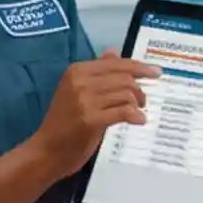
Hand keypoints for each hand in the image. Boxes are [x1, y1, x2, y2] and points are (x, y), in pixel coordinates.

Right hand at [29, 50, 160, 177]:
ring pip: (125, 94)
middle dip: (139, 89)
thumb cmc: (63, 122)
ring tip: (138, 112)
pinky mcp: (90, 120)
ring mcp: (84, 100)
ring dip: (137, 103)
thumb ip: (97, 72)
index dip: (139, 67)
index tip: (156, 72)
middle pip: (124, 78)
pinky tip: (138, 121)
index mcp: (77, 70)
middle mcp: (80, 81)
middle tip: (143, 101)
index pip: (115, 64)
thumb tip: (113, 52)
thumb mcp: (76, 90)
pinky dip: (135, 115)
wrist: (46, 150)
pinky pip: (123, 111)